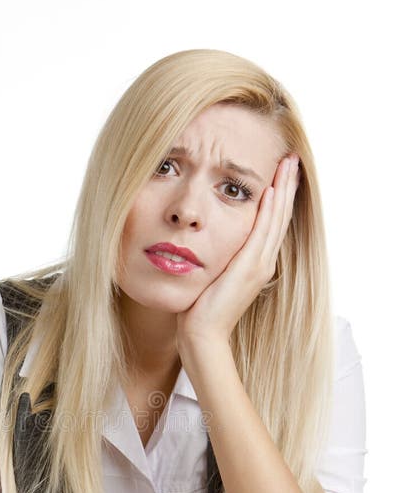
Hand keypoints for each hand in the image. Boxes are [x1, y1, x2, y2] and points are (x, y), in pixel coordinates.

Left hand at [176, 154, 299, 350]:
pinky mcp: (249, 268)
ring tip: (289, 164)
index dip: (280, 196)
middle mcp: (264, 262)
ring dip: (283, 190)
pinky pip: (262, 232)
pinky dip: (269, 211)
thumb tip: (208, 242)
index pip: (273, 222)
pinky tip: (271, 190)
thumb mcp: (213, 275)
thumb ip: (218, 257)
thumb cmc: (200, 309)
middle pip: (281, 216)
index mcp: (257, 263)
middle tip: (292, 158)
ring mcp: (259, 265)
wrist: (203, 335)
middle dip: (287, 185)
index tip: (281, 171)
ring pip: (277, 219)